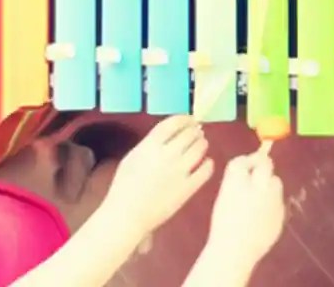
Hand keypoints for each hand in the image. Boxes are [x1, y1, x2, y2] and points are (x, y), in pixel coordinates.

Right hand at [105, 116, 213, 238]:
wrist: (127, 215)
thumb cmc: (124, 187)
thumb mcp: (132, 157)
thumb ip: (150, 144)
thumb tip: (169, 134)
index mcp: (150, 145)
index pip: (174, 122)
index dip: (185, 119)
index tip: (190, 120)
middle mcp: (167, 154)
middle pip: (190, 133)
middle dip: (195, 131)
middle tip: (198, 133)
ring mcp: (179, 171)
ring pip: (200, 148)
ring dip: (202, 144)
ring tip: (201, 146)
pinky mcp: (188, 187)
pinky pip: (207, 169)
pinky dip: (209, 164)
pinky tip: (206, 164)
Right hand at [205, 153, 285, 268]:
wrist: (235, 250)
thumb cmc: (224, 225)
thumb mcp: (225, 199)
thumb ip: (237, 181)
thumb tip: (249, 170)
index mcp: (236, 181)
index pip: (244, 161)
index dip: (248, 160)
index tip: (249, 163)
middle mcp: (256, 185)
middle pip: (265, 165)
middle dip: (262, 166)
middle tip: (258, 173)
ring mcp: (272, 198)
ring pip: (276, 182)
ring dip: (269, 185)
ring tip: (259, 199)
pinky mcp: (281, 212)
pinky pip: (279, 200)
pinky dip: (273, 203)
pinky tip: (263, 214)